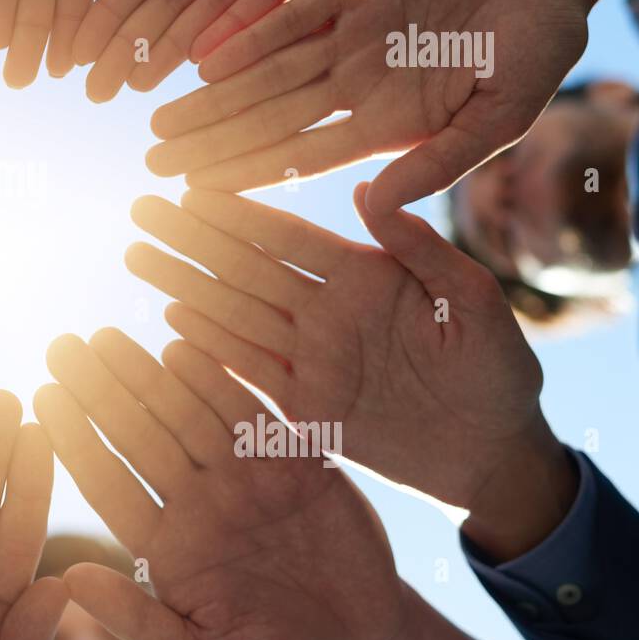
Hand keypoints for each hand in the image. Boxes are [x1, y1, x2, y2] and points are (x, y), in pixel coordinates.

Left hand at [34, 328, 403, 639]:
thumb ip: (138, 620)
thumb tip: (68, 578)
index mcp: (164, 547)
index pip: (109, 484)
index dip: (76, 441)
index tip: (42, 401)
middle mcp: (195, 503)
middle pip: (138, 436)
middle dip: (99, 391)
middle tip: (60, 346)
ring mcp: (241, 478)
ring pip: (184, 415)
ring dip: (145, 375)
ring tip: (104, 338)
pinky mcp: (290, 462)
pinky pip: (248, 412)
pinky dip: (218, 381)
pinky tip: (181, 347)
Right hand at [124, 188, 562, 513]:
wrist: (497, 453)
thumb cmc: (500, 372)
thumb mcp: (474, 304)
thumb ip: (423, 250)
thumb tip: (370, 190)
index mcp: (364, 277)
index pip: (288, 237)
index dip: (239, 212)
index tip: (192, 186)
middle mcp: (327, 311)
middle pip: (245, 268)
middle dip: (192, 239)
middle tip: (142, 209)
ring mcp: (311, 358)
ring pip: (234, 313)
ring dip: (184, 285)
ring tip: (137, 256)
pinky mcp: (305, 405)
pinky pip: (248, 369)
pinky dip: (210, 347)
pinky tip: (169, 322)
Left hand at [150, 0, 631, 200]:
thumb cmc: (542, 38)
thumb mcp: (503, 112)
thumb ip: (442, 160)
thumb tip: (379, 204)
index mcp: (388, 123)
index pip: (304, 158)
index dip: (252, 177)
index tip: (201, 200)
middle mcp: (356, 84)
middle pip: (268, 120)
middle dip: (212, 145)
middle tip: (153, 167)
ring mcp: (346, 35)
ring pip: (264, 73)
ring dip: (213, 99)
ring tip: (159, 124)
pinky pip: (285, 14)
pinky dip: (246, 36)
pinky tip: (201, 62)